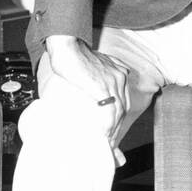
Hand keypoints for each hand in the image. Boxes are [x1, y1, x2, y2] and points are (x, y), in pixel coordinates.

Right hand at [46, 36, 129, 159]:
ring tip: (107, 143)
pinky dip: (108, 125)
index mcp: (119, 71)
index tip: (114, 129)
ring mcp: (113, 82)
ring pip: (118, 112)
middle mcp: (119, 76)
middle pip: (124, 108)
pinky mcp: (103, 87)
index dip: (119, 116)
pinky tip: (104, 134)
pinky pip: (110, 111)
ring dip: (114, 129)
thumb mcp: (96, 62)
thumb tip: (99, 87)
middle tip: (111, 141)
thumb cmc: (75, 55)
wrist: (68, 47)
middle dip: (118, 126)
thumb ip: (101, 74)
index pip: (124, 99)